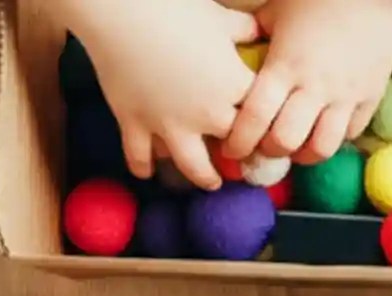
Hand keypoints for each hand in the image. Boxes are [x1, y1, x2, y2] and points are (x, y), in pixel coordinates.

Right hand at [65, 0, 258, 187]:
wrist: (123, 13)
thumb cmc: (176, 10)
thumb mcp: (219, 17)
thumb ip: (242, 29)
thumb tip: (257, 32)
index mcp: (233, 85)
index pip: (261, 113)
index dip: (265, 121)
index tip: (268, 127)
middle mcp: (207, 113)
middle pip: (234, 145)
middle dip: (241, 153)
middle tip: (243, 157)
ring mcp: (169, 124)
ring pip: (193, 165)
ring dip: (204, 177)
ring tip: (211, 182)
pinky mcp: (135, 124)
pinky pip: (141, 157)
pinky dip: (144, 167)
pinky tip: (147, 173)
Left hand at [222, 0, 391, 164]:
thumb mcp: (276, 10)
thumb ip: (253, 36)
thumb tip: (233, 52)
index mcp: (284, 66)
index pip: (255, 118)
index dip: (239, 142)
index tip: (232, 150)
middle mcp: (313, 87)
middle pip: (285, 142)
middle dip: (268, 152)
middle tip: (263, 148)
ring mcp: (345, 96)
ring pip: (321, 148)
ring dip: (303, 154)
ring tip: (296, 147)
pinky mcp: (370, 97)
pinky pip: (350, 133)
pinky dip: (333, 138)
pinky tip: (323, 129)